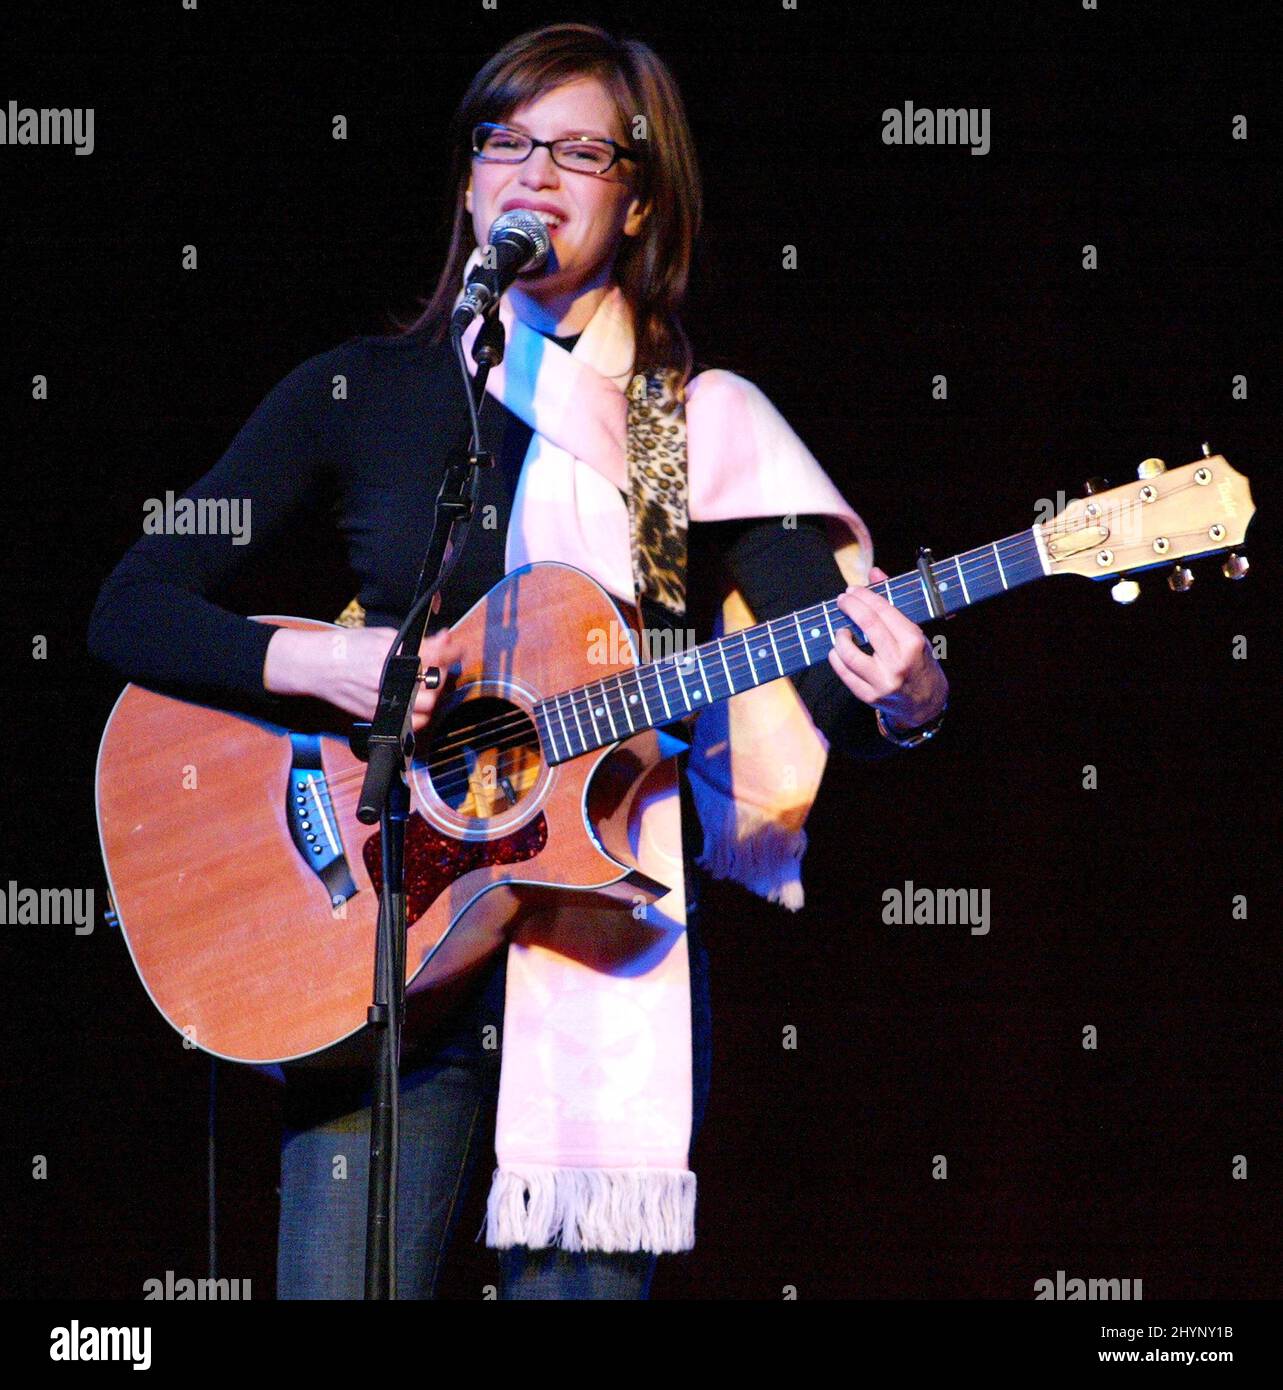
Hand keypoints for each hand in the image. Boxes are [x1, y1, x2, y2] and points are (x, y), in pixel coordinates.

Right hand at [264, 624, 462, 732]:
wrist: (318, 668)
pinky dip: (420, 714)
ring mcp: (385, 702)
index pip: (436, 654)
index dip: (452, 650)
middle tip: (441, 665)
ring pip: (427, 708)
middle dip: (443, 674)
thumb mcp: (383, 635)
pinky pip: (411, 722)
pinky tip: (417, 700)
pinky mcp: (379, 716)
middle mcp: (390, 681)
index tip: (458, 647)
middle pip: (435, 686)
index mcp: (392, 656)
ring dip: (434, 695)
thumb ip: (415, 641)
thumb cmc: (347, 648)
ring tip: (430, 684)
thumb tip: (442, 639)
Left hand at [827, 565, 947, 731]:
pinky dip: (836, 657)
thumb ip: (891, 603)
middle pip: (867, 626)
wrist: (926, 703)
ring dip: (839, 637)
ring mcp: (882, 681)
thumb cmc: (919, 662)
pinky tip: (838, 650)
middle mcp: (898, 662)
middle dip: (850, 608)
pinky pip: (844, 673)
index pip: (882, 612)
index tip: (852, 591)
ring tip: (841, 630)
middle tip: (842, 601)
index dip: (864, 597)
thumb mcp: (913, 633)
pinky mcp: (869, 696)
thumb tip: (874, 572)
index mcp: (912, 642)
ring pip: (849, 653)